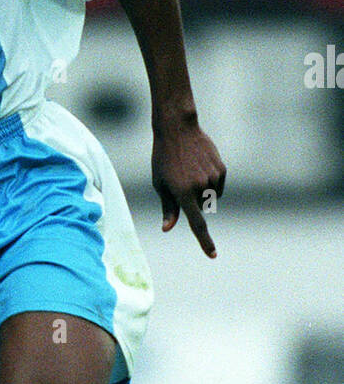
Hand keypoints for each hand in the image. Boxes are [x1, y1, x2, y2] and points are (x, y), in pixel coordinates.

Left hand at [152, 121, 225, 257]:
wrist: (178, 129)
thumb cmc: (164, 159)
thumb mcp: (160, 184)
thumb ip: (168, 208)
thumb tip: (168, 228)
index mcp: (182, 193)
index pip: (196, 223)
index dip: (204, 241)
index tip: (212, 254)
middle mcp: (200, 187)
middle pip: (201, 209)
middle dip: (192, 202)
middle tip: (180, 180)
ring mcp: (213, 178)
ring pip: (210, 198)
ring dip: (201, 191)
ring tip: (189, 170)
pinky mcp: (222, 169)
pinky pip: (218, 187)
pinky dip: (210, 182)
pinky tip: (200, 166)